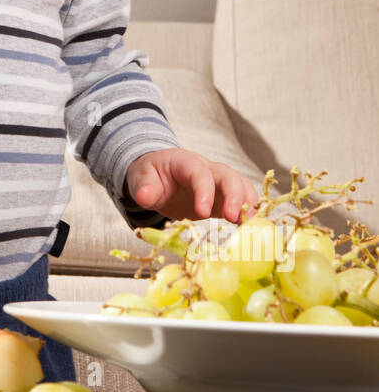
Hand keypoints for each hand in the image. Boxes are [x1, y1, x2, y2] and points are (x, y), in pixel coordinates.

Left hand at [125, 149, 259, 224]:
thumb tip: (145, 196)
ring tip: (250, 224)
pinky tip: (251, 228)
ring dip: (248, 204)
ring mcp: (217, 183)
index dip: (204, 191)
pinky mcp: (223, 198)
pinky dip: (249, 212)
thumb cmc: (151, 175)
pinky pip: (242, 200)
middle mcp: (207, 169)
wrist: (158, 176)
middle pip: (227, 175)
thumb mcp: (141, 178)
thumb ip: (143, 186)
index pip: (199, 172)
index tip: (202, 213)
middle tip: (233, 218)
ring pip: (240, 185)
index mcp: (185, 162)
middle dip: (234, 195)